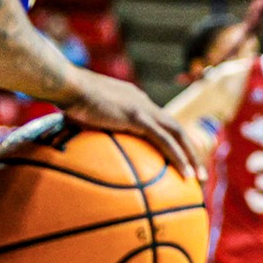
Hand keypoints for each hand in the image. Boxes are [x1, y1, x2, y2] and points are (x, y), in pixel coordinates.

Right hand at [55, 68, 199, 179]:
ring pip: (177, 134)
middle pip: (174, 127)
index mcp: (131, 100)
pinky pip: (165, 141)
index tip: (176, 155)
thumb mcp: (78, 113)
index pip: (157, 120)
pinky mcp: (138, 117)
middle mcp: (142, 102)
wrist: (65, 84)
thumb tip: (66, 145)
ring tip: (198, 177)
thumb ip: (83, 126)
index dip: (169, 138)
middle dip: (189, 149)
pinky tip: (186, 175)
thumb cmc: (64, 99)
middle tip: (196, 170)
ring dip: (190, 156)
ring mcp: (142, 108)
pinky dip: (178, 157)